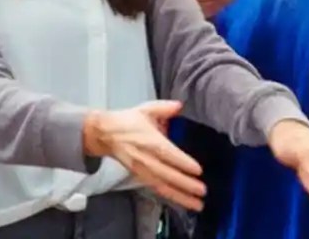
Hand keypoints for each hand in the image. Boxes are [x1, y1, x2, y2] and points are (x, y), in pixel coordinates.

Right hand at [83, 100, 206, 210]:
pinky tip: (182, 201)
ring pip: (163, 186)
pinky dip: (170, 196)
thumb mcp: (146, 109)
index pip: (168, 154)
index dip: (183, 163)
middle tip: (202, 190)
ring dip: (180, 196)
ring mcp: (143, 170)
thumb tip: (180, 105)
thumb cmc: (128, 122)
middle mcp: (147, 158)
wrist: (105, 135)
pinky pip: (157, 189)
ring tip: (197, 204)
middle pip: (168, 175)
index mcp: (150, 141)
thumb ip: (165, 108)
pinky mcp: (140, 177)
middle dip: (186, 184)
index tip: (198, 170)